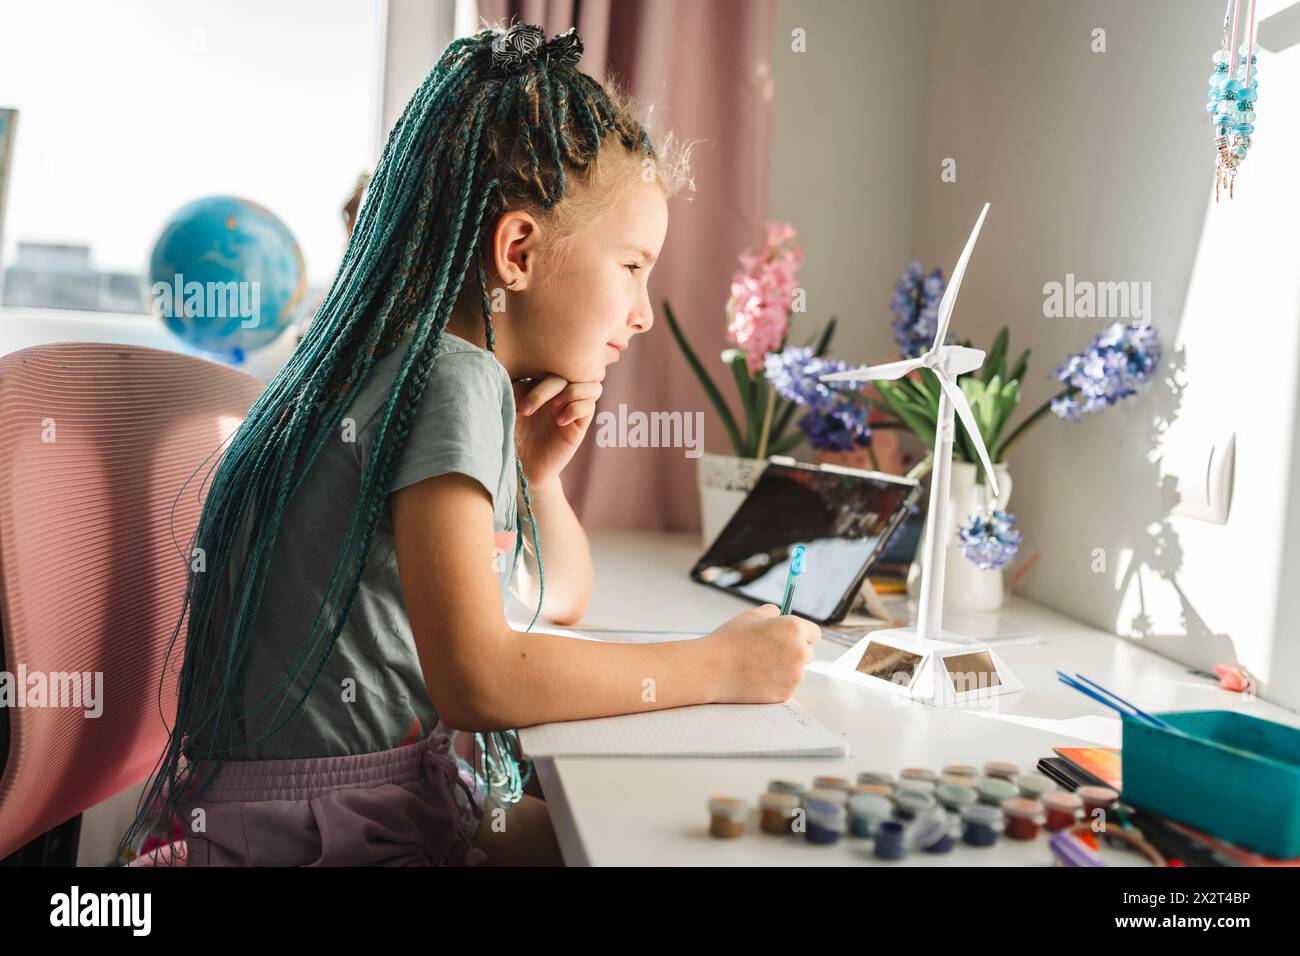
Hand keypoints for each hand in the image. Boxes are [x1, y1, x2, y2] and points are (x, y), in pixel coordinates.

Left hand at [513, 375, 602, 487]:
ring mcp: (573, 406)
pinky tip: (560, 421)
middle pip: (569, 372)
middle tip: (527, 409)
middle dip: (547, 388)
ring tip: (553, 408)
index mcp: (543, 381)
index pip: (551, 363)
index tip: (516, 394)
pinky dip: (576, 409)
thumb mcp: (509, 408)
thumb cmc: (512, 436)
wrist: (521, 467)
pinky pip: (590, 406)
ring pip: (590, 384)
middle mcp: (561, 392)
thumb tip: (519, 368)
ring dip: (572, 391)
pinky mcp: (580, 424)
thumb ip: (516, 387)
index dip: (536, 372)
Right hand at [703, 604, 820, 703]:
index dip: (802, 634)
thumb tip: (780, 614)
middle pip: (808, 652)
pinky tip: (757, 677)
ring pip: (797, 671)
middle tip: (770, 651)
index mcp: (794, 628)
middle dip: (794, 652)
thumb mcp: (751, 616)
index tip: (792, 637)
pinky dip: (776, 683)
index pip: (815, 633)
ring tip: (759, 665)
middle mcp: (799, 651)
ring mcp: (794, 675)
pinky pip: (787, 686)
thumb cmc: (729, 641)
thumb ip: (772, 612)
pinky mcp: (786, 693)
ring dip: (785, 668)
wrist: (712, 669)